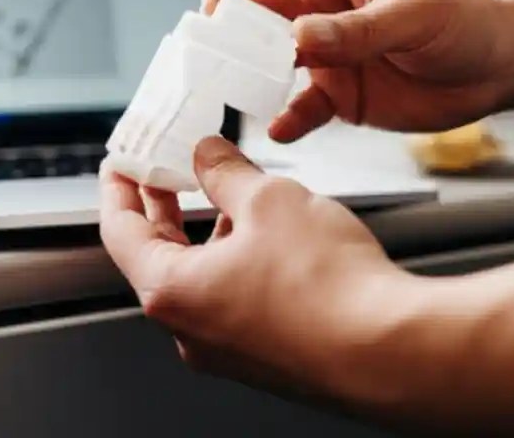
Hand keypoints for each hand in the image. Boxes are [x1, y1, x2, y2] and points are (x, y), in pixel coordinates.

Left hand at [99, 136, 418, 408]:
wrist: (394, 354)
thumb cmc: (329, 287)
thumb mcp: (268, 199)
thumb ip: (225, 172)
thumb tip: (206, 155)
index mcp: (172, 292)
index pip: (120, 231)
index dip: (118, 188)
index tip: (120, 164)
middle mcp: (190, 330)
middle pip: (157, 256)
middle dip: (163, 208)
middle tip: (165, 170)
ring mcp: (228, 350)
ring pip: (201, 278)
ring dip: (207, 232)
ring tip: (229, 191)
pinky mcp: (266, 358)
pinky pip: (235, 301)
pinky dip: (237, 261)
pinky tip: (267, 234)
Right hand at [202, 0, 511, 138]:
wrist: (500, 69)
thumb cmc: (466, 22)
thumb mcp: (415, 16)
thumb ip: (356, 30)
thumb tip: (299, 37)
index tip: (217, 9)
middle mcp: (317, 8)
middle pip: (251, 10)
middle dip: (228, 32)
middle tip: (215, 57)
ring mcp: (322, 52)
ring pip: (264, 60)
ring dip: (247, 75)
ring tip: (238, 92)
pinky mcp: (336, 94)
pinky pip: (297, 107)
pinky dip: (286, 119)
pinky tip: (282, 129)